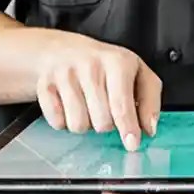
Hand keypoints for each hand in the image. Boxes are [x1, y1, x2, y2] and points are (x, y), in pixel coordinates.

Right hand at [35, 33, 161, 150]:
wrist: (62, 50)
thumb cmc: (105, 66)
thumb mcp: (136, 72)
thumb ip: (149, 100)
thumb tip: (148, 129)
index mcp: (117, 61)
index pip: (122, 104)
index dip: (128, 128)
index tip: (132, 143)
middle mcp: (90, 65)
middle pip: (101, 121)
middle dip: (106, 124)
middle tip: (104, 108)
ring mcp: (65, 74)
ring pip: (79, 125)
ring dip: (85, 124)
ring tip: (86, 106)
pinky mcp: (45, 85)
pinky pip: (58, 122)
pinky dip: (64, 121)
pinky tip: (68, 105)